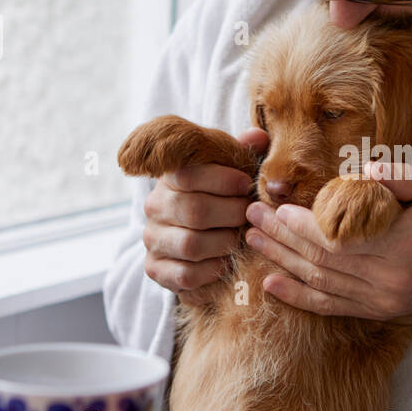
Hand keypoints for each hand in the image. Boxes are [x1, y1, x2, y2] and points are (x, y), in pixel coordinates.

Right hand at [141, 128, 267, 305]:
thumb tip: (259, 136)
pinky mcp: (155, 269)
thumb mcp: (229, 171)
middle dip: (232, 213)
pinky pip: (185, 275)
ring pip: (191, 244)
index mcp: (169, 177)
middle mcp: (155, 206)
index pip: (188, 174)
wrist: (193, 240)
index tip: (247, 185)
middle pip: (194, 210)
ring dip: (224, 242)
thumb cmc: (218, 198)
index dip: (222, 179)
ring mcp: (153, 239)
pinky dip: (211, 271)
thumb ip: (242, 153)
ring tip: (239, 239)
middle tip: (250, 216)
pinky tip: (224, 263)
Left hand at [243, 162, 411, 323]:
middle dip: (281, 237)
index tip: (277, 207)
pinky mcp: (375, 312)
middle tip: (251, 217)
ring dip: (281, 262)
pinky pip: (329, 306)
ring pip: (319, 282)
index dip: (302, 224)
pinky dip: (297, 296)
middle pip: (320, 258)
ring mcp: (380, 300)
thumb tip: (363, 170)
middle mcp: (387, 277)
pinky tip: (271, 284)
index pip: (338, 235)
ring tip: (252, 242)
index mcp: (401, 243)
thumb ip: (402, 178)